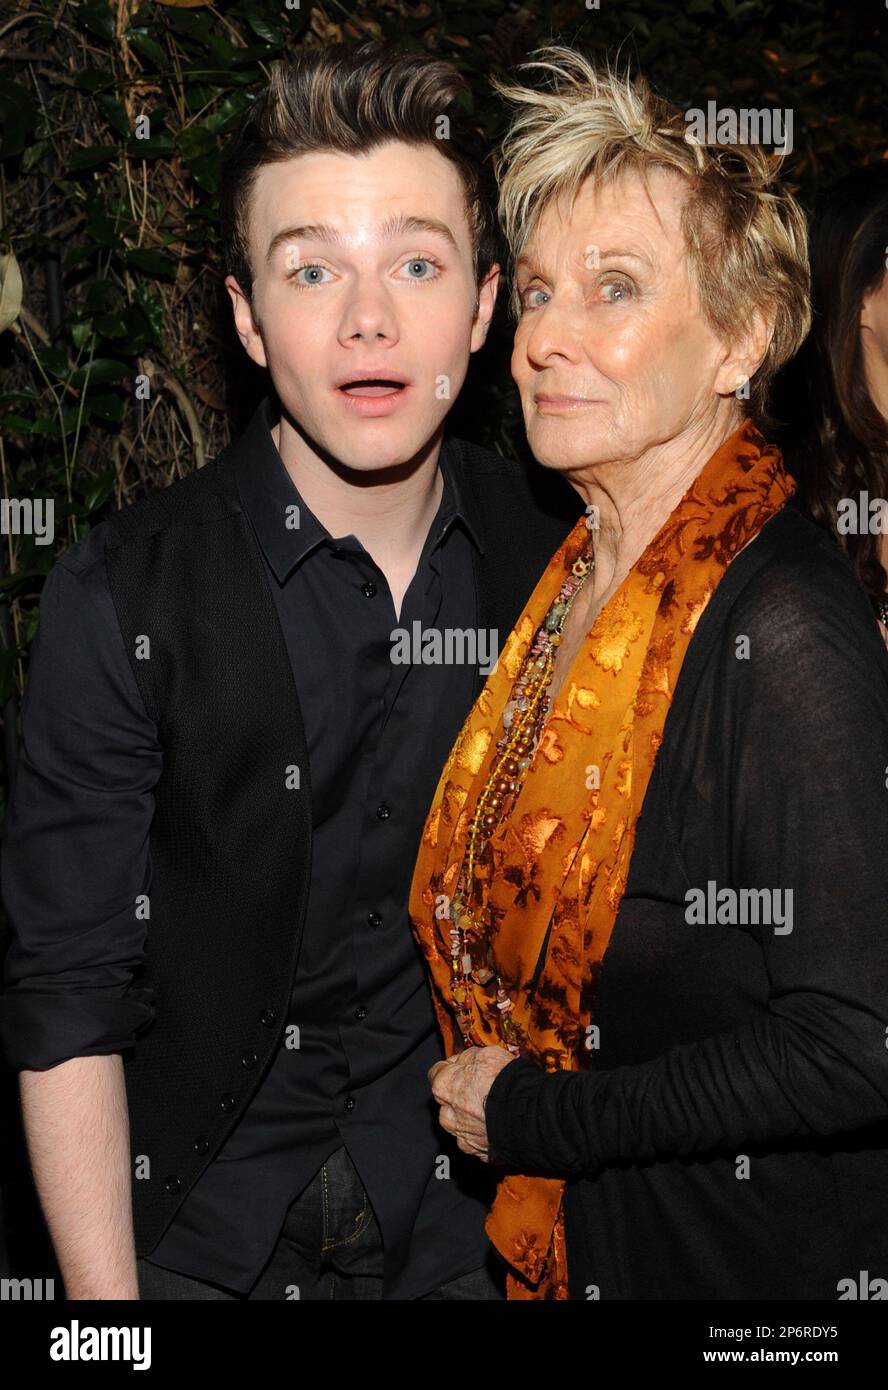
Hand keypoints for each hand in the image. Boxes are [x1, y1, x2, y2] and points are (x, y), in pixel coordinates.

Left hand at [428, 1046, 517, 1161]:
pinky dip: (486, 1134)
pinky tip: (500, 1124)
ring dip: (472, 1117)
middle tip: (484, 1088)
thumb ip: (467, 1058)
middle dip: (461, 1094)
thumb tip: (464, 1061)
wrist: (530, 1116)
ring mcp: (463, 1137)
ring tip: (495, 1109)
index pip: (437, 1072)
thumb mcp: (486, 1054)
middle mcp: (448, 1116)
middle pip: (448, 1102)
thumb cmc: (507, 1082)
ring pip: (462, 1124)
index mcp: (444, 1087)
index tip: (465, 1066)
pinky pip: (478, 1141)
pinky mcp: (480, 1153)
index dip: (453, 1067)